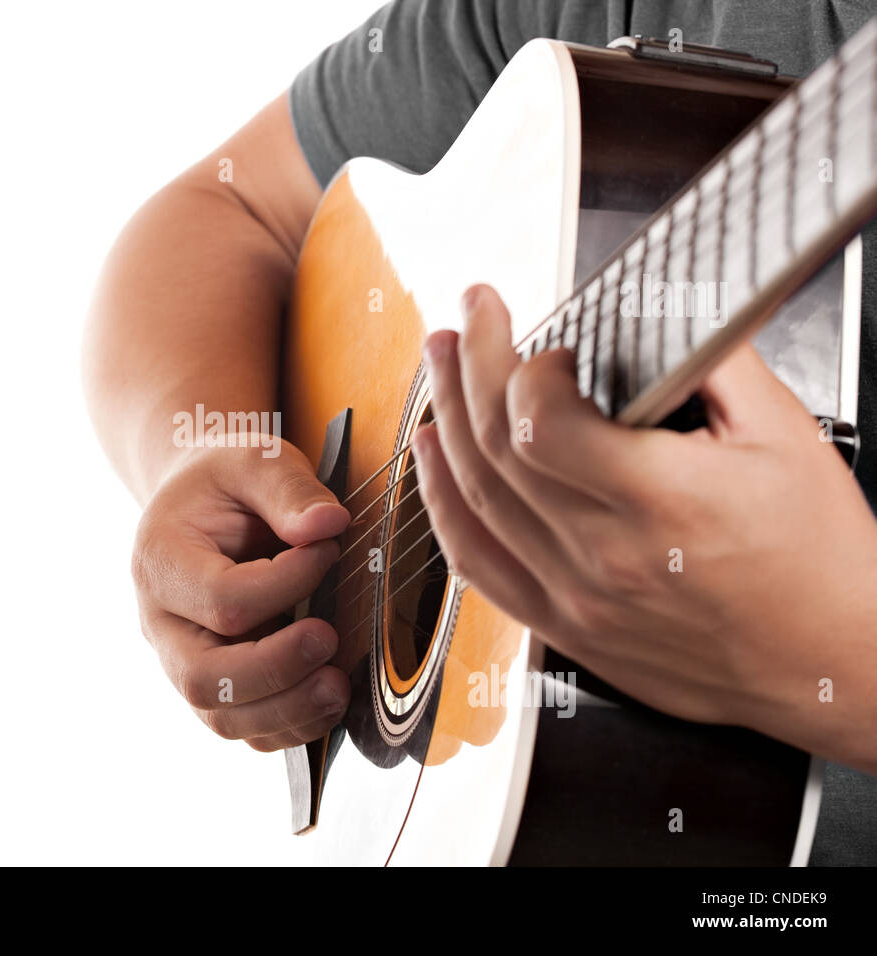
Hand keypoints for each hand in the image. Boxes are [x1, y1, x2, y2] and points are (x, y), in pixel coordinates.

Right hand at [131, 440, 350, 750]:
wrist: (202, 503)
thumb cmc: (227, 482)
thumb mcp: (254, 460)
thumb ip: (289, 490)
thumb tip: (328, 526)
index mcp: (160, 561)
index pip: (220, 598)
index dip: (284, 585)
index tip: (330, 550)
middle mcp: (159, 622)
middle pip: (204, 677)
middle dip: (276, 669)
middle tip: (330, 640)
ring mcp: (181, 661)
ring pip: (221, 717)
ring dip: (287, 710)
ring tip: (338, 685)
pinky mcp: (212, 686)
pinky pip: (243, 729)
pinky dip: (288, 726)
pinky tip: (328, 699)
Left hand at [411, 284, 876, 770]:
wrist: (833, 667)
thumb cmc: (821, 564)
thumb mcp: (787, 438)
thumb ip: (712, 363)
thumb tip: (654, 311)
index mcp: (662, 502)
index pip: (541, 423)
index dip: (527, 367)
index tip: (549, 343)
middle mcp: (605, 557)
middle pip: (495, 449)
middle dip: (469, 367)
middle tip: (467, 317)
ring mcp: (575, 598)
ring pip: (473, 501)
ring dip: (444, 422)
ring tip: (438, 365)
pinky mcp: (564, 627)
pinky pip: (477, 566)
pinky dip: (442, 508)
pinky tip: (432, 461)